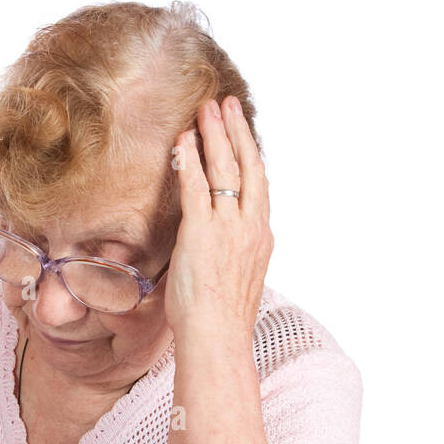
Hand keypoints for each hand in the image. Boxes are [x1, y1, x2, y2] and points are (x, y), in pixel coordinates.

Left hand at [162, 96, 272, 347]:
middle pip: (248, 167)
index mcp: (261, 238)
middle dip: (237, 132)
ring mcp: (228, 228)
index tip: (244, 135)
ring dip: (215, 135)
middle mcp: (250, 227)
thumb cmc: (220, 323)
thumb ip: (232, 259)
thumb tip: (220, 255)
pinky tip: (183, 141)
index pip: (259, 187)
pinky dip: (190, 162)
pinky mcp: (202, 233)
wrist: (218, 338)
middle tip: (227, 105)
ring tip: (207, 109)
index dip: (251, 156)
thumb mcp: (236, 283)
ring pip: (225, 169)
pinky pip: (196, 188)